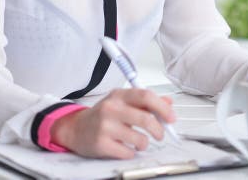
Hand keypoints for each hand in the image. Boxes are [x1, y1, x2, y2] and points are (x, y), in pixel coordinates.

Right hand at [50, 88, 175, 158]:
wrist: (75, 128)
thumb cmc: (103, 115)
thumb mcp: (123, 102)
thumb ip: (145, 102)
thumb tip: (168, 103)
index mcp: (119, 95)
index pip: (146, 97)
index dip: (162, 108)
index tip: (171, 118)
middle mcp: (111, 108)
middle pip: (145, 118)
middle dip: (159, 130)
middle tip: (160, 134)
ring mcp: (105, 127)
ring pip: (139, 138)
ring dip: (145, 143)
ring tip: (141, 142)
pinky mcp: (101, 144)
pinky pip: (127, 152)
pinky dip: (132, 152)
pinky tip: (126, 148)